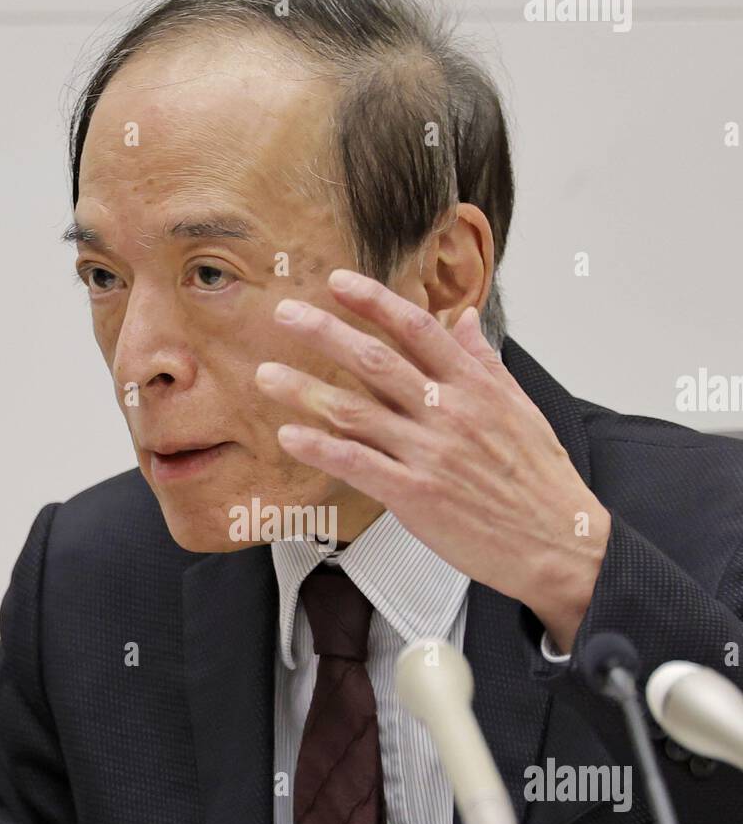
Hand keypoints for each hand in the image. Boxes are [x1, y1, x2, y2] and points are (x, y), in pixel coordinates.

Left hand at [254, 268, 610, 652]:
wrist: (558, 541)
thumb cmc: (540, 479)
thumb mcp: (521, 408)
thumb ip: (485, 362)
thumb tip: (463, 320)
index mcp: (474, 386)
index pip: (416, 329)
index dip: (374, 301)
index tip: (338, 282)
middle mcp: (448, 412)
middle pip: (375, 360)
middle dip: (324, 333)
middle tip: (283, 315)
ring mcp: (430, 453)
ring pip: (355, 411)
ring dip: (304, 390)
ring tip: (266, 375)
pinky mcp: (416, 495)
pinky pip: (358, 464)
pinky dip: (320, 448)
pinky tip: (289, 435)